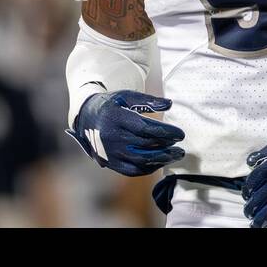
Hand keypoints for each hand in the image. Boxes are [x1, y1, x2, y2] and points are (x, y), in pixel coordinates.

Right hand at [66, 90, 185, 176]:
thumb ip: (148, 100)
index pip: (145, 128)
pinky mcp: (110, 162)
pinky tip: (160, 162)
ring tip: (175, 156)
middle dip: (167, 147)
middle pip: (145, 145)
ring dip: (161, 160)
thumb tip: (170, 104)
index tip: (180, 134)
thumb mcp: (126, 96)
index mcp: (116, 117)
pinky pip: (132, 170)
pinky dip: (148, 168)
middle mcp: (112, 137)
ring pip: (140, 161)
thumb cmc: (111, 105)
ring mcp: (110, 152)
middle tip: (181, 148)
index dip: (165, 132)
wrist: (86, 118)